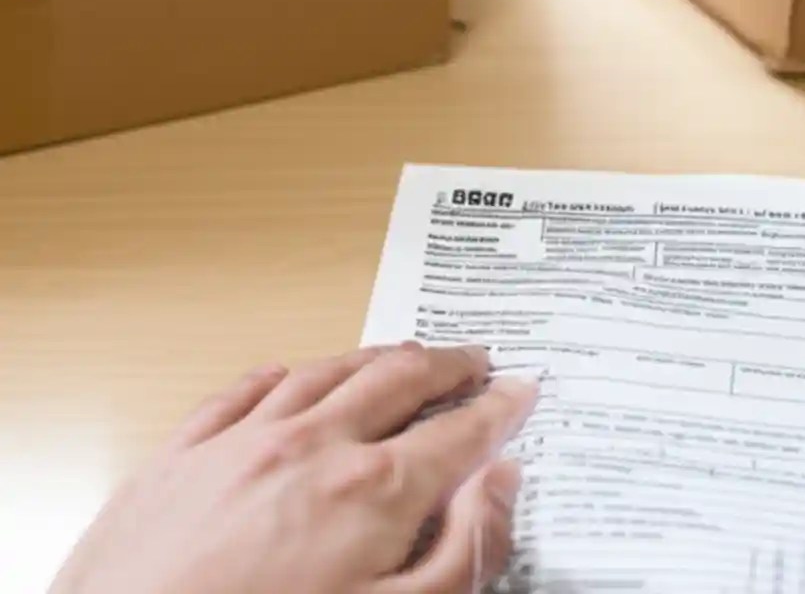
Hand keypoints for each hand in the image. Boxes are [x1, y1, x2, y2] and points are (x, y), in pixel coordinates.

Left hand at [49, 342, 537, 593]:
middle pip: (398, 382)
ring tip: (401, 355)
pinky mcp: (179, 458)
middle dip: (446, 365)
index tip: (523, 391)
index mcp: (374, 489)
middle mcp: (313, 446)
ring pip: (325, 373)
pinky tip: (290, 372)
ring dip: (374, 359)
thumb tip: (500, 482)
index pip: (461, 431)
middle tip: (473, 360)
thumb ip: (464, 551)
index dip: (501, 408)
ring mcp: (241, 444)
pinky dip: (278, 375)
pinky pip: (238, 393)